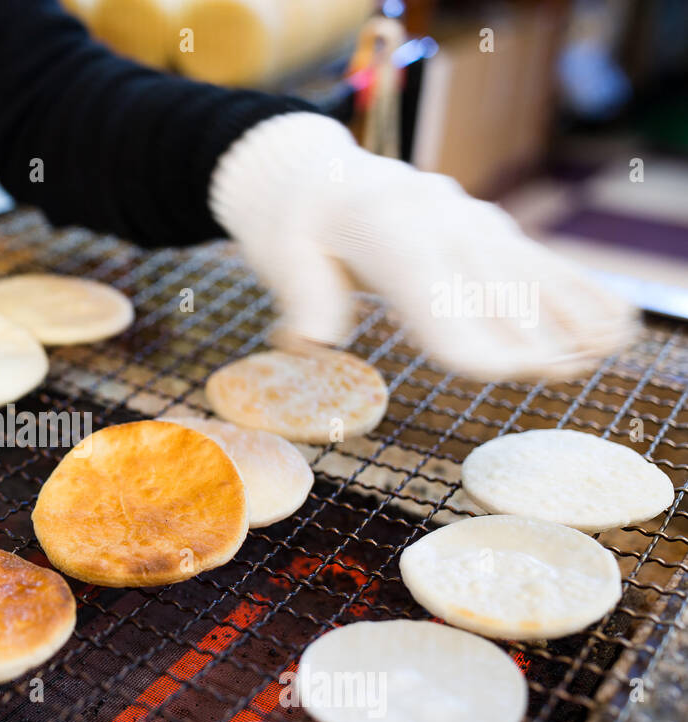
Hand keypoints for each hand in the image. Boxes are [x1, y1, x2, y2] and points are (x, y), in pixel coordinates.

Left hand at [211, 113, 639, 380]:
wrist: (316, 177)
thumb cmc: (295, 226)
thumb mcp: (280, 257)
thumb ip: (304, 299)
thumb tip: (310, 340)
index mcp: (386, 229)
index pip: (431, 290)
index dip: (462, 334)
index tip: (494, 370)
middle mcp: (438, 221)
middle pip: (487, 284)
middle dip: (525, 328)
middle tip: (558, 370)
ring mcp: (470, 223)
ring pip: (526, 271)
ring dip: (567, 310)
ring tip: (604, 347)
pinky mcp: (487, 231)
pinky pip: (538, 262)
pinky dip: (577, 291)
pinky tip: (615, 321)